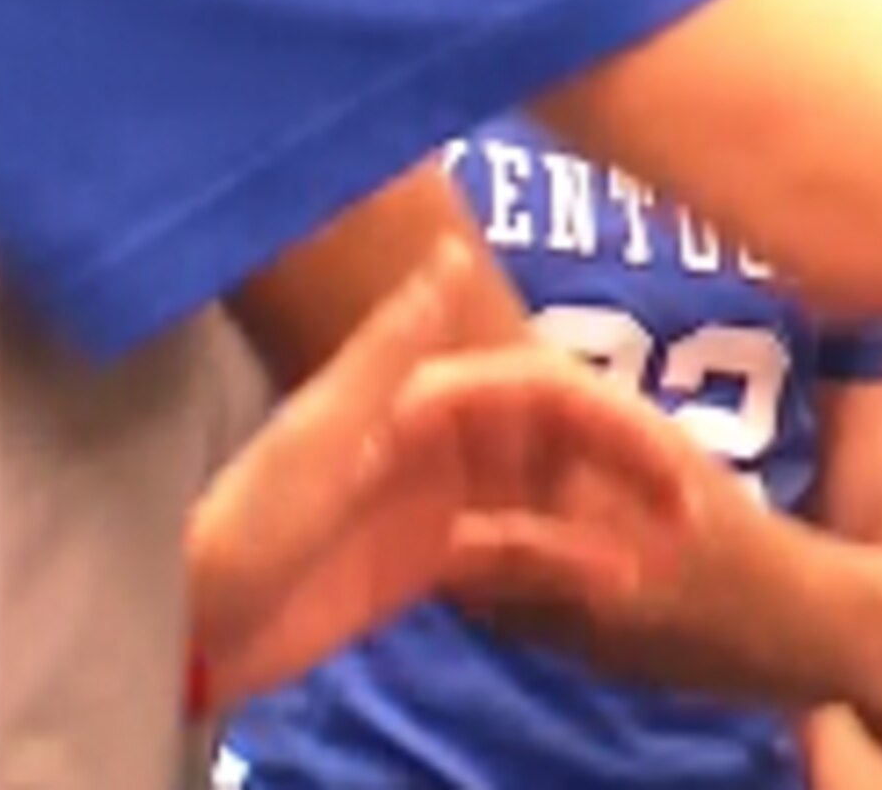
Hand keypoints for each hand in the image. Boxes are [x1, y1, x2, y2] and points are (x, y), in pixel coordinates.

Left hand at [185, 238, 699, 705]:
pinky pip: (512, 553)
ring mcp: (434, 498)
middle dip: (627, 467)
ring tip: (663, 555)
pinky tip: (610, 585)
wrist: (190, 632)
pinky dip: (561, 566)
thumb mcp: (320, 435)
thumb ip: (393, 346)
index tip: (674, 463)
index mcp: (420, 396)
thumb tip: (451, 248)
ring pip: (546, 498)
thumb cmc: (248, 524)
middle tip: (690, 512)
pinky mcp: (425, 559)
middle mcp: (437, 436)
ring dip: (603, 519)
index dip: (613, 422)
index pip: (546, 392)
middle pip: (558, 439)